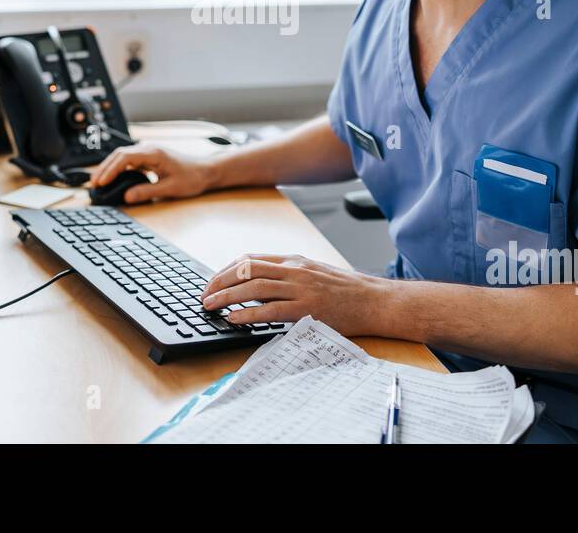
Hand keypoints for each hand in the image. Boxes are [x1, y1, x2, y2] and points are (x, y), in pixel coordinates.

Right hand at [91, 145, 215, 203]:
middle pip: (119, 154)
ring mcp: (148, 151)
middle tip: (94, 184)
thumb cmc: (192, 178)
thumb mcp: (170, 189)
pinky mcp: (149, 156)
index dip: (110, 170)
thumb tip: (126, 197)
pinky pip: (129, 159)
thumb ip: (147, 192)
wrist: (205, 171)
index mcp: (153, 153)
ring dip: (109, 167)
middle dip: (104, 168)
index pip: (125, 158)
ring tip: (98, 182)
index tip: (101, 182)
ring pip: (122, 156)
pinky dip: (118, 168)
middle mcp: (149, 148)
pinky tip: (112, 178)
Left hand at [200, 254, 391, 335]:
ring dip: (227, 295)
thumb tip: (257, 286)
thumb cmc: (345, 291)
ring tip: (210, 305)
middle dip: (220, 280)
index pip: (251, 258)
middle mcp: (294, 270)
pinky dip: (248, 313)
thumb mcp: (313, 273)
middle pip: (247, 268)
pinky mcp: (306, 309)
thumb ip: (287, 276)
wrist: (373, 300)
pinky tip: (234, 318)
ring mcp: (300, 288)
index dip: (227, 269)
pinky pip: (270, 309)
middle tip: (204, 294)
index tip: (213, 280)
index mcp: (294, 261)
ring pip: (254, 286)